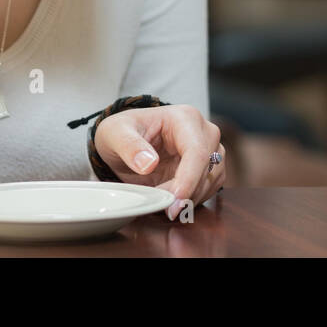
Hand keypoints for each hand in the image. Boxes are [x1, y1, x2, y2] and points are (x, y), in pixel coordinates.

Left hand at [92, 104, 225, 219]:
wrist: (125, 140)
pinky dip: (192, 199)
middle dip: (187, 193)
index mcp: (185, 118)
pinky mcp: (208, 166)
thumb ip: (129, 146)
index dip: (188, 180)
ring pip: (211, 181)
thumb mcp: (115, 133)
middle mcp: (204, 131)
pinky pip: (209, 188)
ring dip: (190, 198)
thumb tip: (149, 164)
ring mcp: (209, 149)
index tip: (174, 202)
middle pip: (208, 168)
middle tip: (163, 208)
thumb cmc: (123, 131)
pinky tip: (172, 201)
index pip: (197, 151)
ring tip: (163, 203)